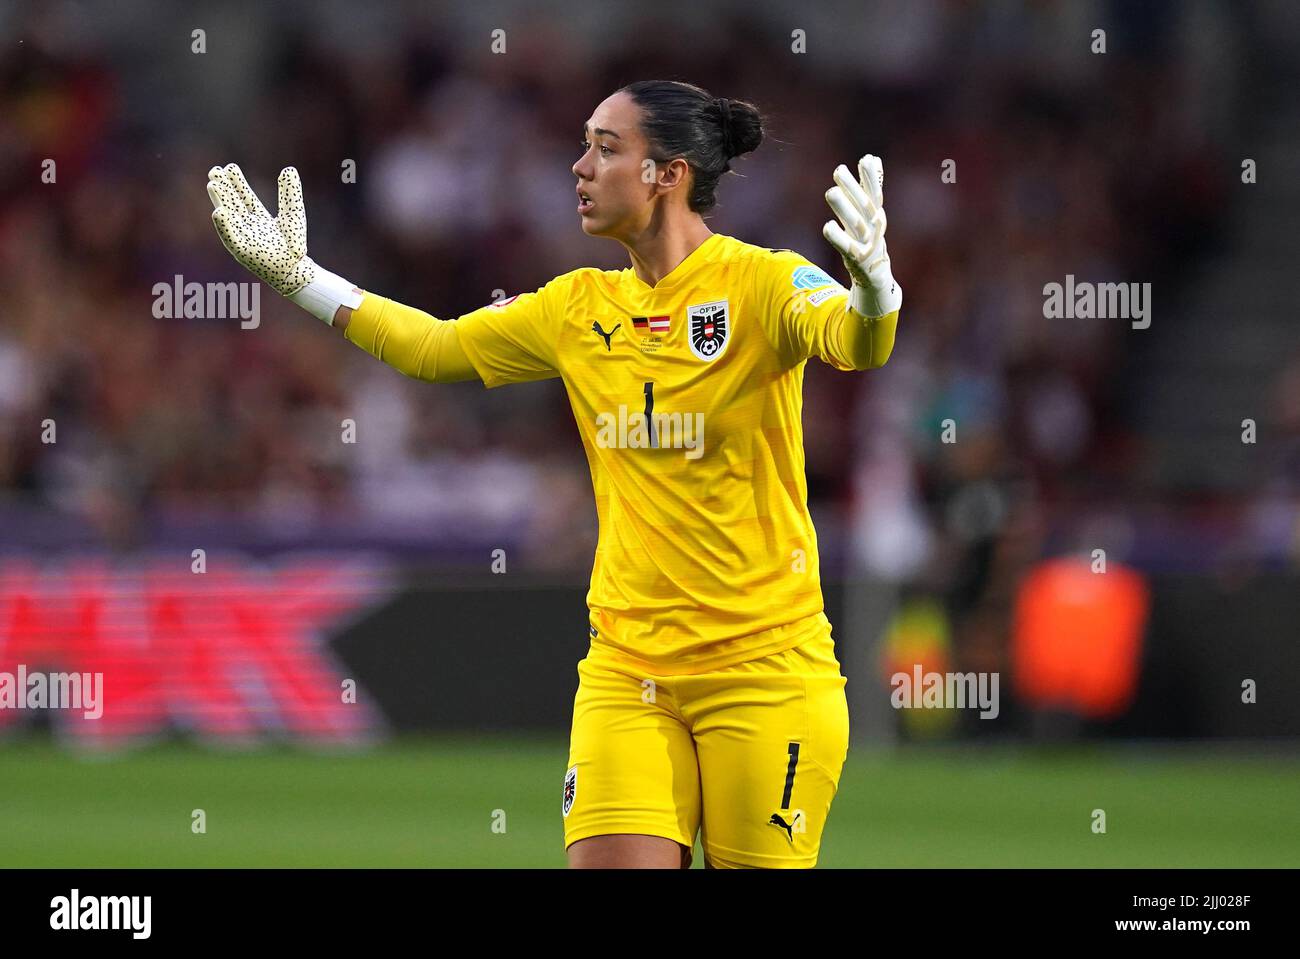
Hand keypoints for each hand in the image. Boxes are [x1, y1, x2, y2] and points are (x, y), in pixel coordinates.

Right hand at [207, 164, 316, 296]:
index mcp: (258, 219)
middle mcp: (248, 228)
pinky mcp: (242, 252)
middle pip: (233, 204)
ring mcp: (243, 239)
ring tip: (213, 184)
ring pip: (228, 217)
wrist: (296, 270)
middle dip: (224, 189)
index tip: (229, 167)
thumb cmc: (294, 246)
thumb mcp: (292, 214)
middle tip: (214, 170)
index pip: (245, 198)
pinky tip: (218, 211)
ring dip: (220, 201)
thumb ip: (290, 193)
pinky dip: (224, 226)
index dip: (237, 183)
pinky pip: (230, 238)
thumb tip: (289, 169)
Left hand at [822, 153, 901, 317]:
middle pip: (864, 205)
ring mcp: (867, 244)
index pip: (875, 193)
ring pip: (855, 224)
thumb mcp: (868, 211)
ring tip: (831, 191)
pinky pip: (846, 247)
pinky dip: (838, 237)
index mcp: (876, 215)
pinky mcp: (857, 259)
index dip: (871, 177)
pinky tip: (827, 226)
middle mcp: (874, 227)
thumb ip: (869, 186)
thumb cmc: (867, 238)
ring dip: (844, 207)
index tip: (865, 159)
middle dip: (852, 187)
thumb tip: (873, 158)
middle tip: (838, 170)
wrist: (875, 275)